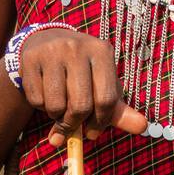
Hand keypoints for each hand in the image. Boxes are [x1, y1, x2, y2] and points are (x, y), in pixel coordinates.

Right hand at [18, 28, 148, 146]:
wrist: (48, 42)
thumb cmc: (83, 70)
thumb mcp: (103, 83)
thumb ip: (120, 108)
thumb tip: (142, 127)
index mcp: (103, 51)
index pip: (107, 99)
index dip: (100, 122)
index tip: (92, 132)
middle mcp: (79, 48)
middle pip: (81, 105)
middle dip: (75, 123)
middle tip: (72, 126)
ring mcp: (53, 52)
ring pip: (55, 106)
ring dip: (56, 116)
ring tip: (60, 105)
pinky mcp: (31, 59)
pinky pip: (36, 99)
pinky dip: (40, 106)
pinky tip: (45, 92)